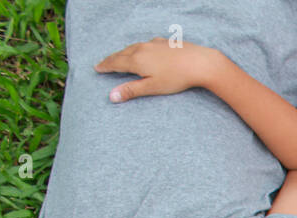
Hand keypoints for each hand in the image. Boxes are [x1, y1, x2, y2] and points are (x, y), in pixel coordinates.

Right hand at [96, 38, 221, 102]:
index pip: (115, 63)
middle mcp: (142, 49)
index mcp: (136, 60)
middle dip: (112, 59)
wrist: (200, 63)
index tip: (97, 68)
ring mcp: (153, 44)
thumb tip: (111, 96)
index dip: (105, 66)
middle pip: (122, 53)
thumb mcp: (152, 87)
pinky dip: (139, 48)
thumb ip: (131, 90)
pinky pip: (146, 44)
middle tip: (104, 62)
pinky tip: (143, 50)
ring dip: (124, 52)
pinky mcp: (165, 42)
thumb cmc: (176, 78)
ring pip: (133, 47)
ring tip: (120, 57)